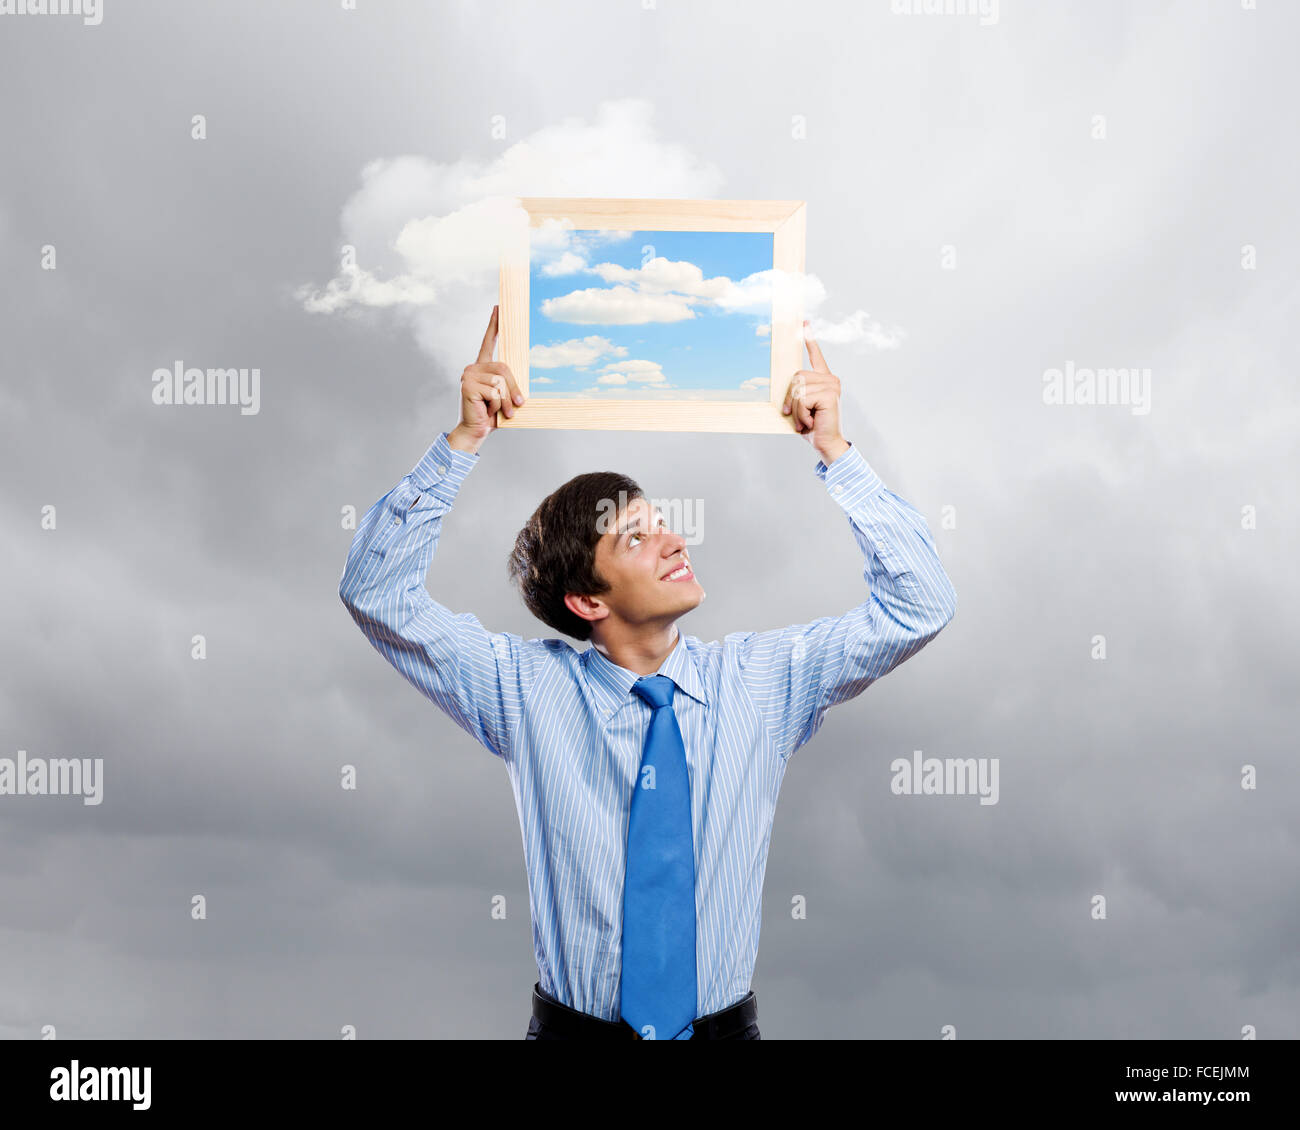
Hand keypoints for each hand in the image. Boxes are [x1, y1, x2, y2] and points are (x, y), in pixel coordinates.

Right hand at [450, 305, 524, 450]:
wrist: (476, 432)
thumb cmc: (492, 416)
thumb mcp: (505, 397)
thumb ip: (509, 385)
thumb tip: (522, 380)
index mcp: (482, 367)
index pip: (488, 341)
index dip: (494, 325)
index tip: (498, 307)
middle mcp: (473, 367)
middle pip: (503, 368)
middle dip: (513, 389)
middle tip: (517, 406)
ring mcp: (468, 375)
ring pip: (500, 382)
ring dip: (504, 401)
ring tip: (498, 411)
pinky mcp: (467, 385)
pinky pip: (494, 392)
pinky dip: (496, 405)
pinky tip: (486, 410)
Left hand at [783, 321, 847, 461]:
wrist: (826, 443)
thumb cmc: (812, 427)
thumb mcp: (800, 406)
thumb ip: (795, 392)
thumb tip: (786, 382)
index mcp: (824, 380)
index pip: (816, 356)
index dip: (810, 339)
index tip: (804, 323)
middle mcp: (830, 379)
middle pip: (796, 376)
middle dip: (790, 398)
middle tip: (797, 415)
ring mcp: (832, 385)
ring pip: (798, 388)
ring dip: (797, 409)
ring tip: (807, 420)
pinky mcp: (830, 393)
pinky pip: (802, 398)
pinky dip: (802, 413)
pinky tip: (811, 422)